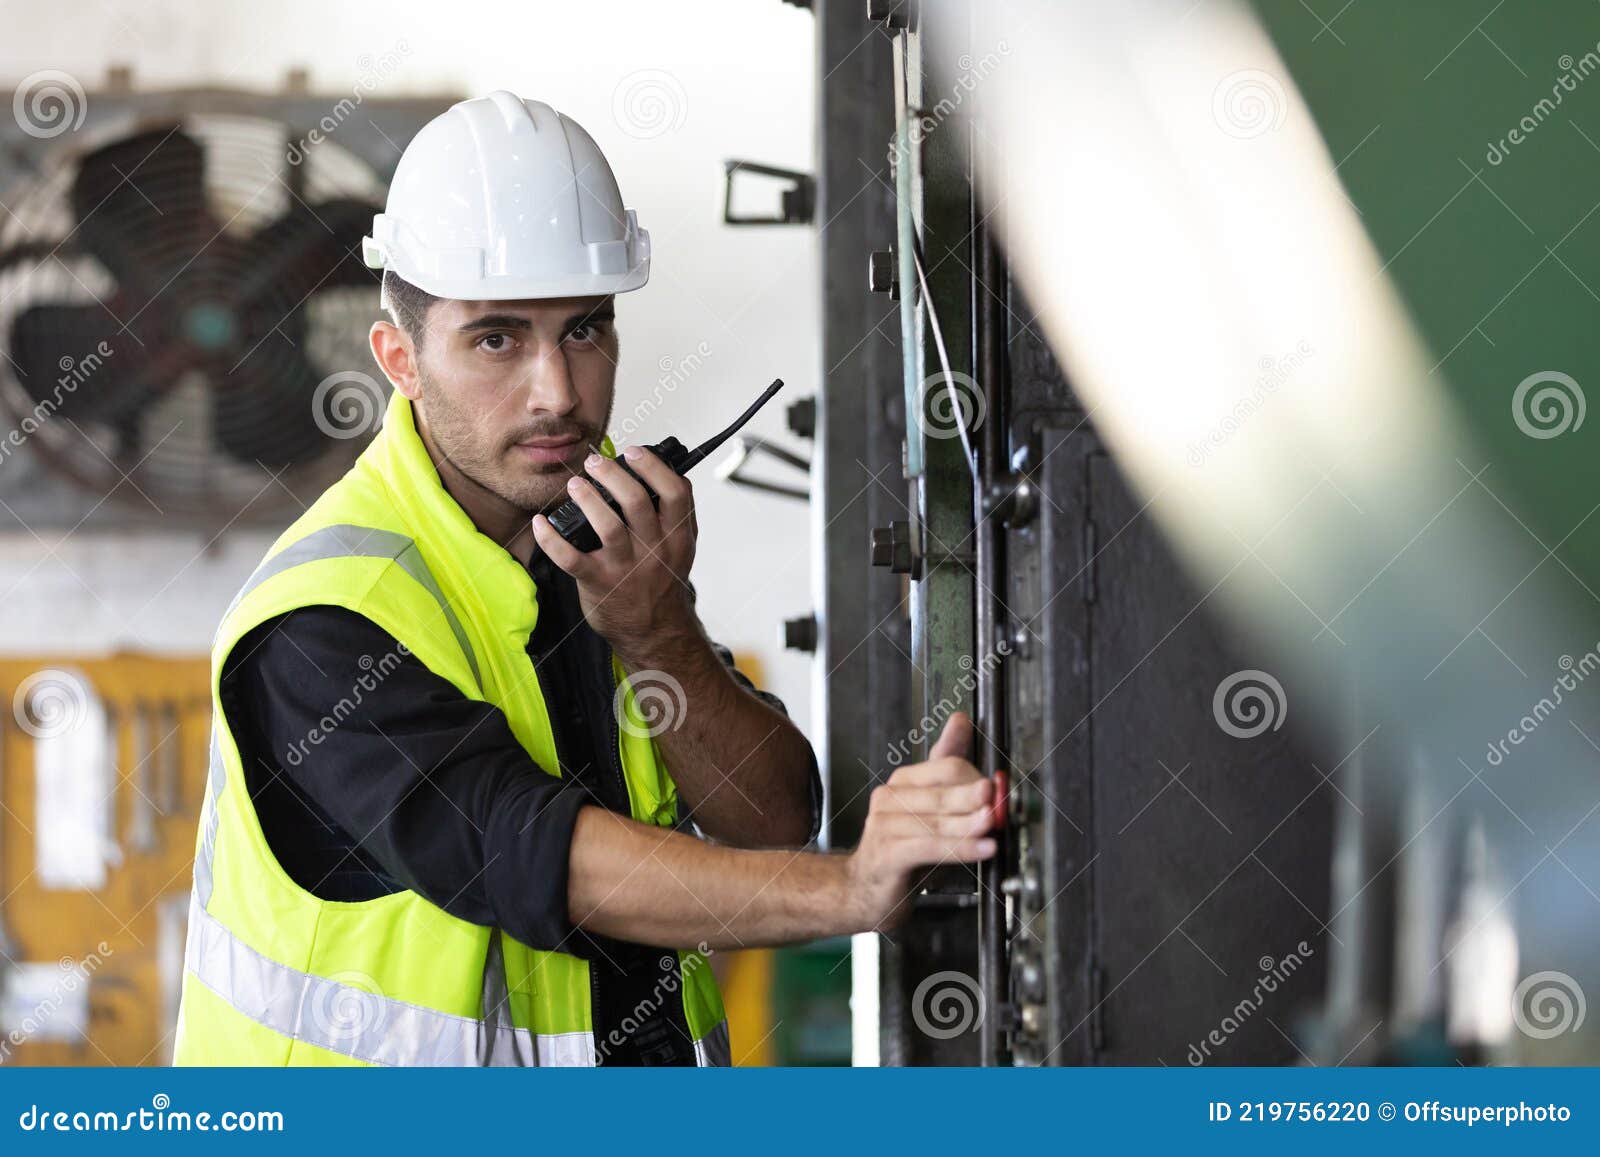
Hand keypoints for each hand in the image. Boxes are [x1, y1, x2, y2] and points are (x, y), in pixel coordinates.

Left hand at [532, 446, 698, 656]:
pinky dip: (550, 538)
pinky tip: (540, 523)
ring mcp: (624, 567)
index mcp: (676, 536)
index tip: (635, 453)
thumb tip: (664, 472)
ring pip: (607, 525)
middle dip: (613, 473)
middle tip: (595, 461)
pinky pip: (569, 558)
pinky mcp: (597, 582)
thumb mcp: (680, 549)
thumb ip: (676, 515)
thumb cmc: (660, 584)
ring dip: (588, 498)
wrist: (653, 631)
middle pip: (637, 501)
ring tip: (576, 484)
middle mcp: (653, 550)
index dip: (654, 467)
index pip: (676, 493)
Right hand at [845, 713, 997, 930]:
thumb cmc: (904, 851)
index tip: (997, 788)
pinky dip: (961, 848)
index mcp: (902, 782)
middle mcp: (889, 798)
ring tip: (993, 825)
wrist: (864, 891)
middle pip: (941, 791)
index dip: (973, 777)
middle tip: (997, 800)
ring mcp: (884, 826)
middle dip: (973, 797)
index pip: (943, 767)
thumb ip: (946, 768)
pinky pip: (930, 848)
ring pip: (937, 821)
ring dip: (970, 824)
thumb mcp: (929, 809)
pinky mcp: (887, 854)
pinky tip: (983, 849)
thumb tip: (960, 719)